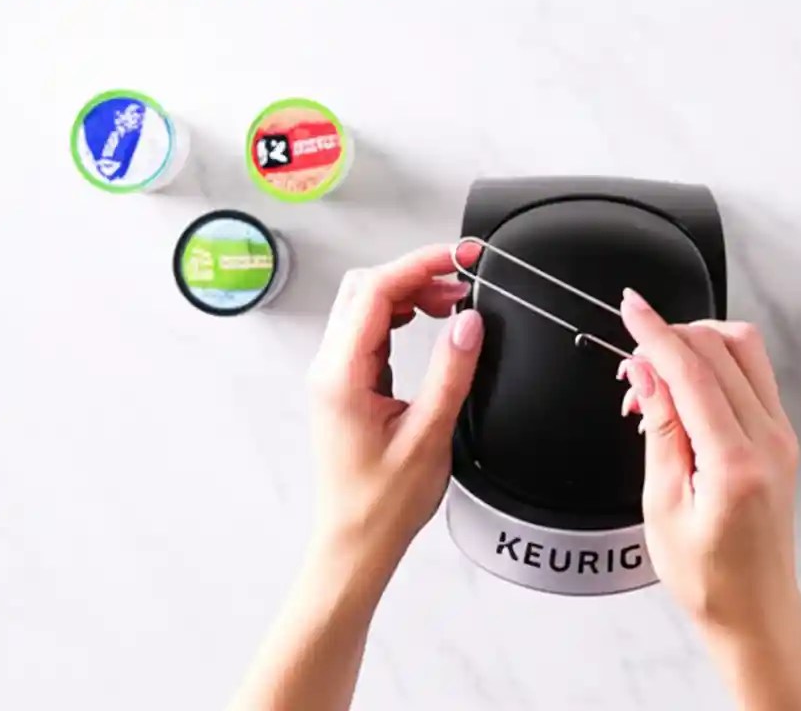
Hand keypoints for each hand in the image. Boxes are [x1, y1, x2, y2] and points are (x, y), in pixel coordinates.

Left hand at [306, 243, 484, 556]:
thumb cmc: (382, 504)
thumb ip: (451, 373)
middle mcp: (330, 369)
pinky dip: (402, 316)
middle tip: (463, 278)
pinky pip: (370, 331)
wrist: (356, 543)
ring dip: (410, 294)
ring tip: (455, 301)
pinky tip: (431, 323)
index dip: (419, 264)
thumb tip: (470, 323)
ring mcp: (335, 375)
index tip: (459, 258)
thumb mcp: (429, 436)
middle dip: (416, 273)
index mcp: (341, 376)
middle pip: (365, 289)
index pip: (374, 292)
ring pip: (367, 306)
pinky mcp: (347, 385)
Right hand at [618, 289, 800, 633]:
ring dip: (695, 346)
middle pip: (720, 349)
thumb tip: (646, 373)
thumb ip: (659, 429)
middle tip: (629, 362)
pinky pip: (751, 376)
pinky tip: (682, 392)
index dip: (655, 332)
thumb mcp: (663, 504)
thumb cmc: (708, 576)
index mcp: (735, 462)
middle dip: (669, 339)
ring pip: (744, 351)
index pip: (693, 370)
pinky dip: (713, 367)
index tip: (630, 307)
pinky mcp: (781, 436)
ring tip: (655, 378)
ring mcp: (781, 436)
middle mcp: (769, 440)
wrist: (754, 608)